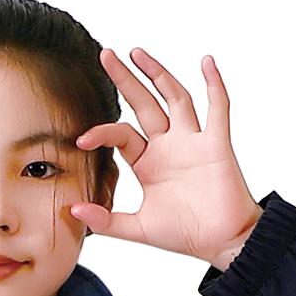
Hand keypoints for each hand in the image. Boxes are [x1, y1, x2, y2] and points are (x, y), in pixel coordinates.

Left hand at [70, 47, 263, 273]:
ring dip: (158, 73)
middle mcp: (169, 146)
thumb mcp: (139, 229)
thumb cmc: (185, 235)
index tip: (81, 139)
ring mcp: (193, 141)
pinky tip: (206, 61)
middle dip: (125, 79)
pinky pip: (218, 107)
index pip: (121, 134)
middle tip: (106, 54)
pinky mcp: (217, 143)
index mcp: (149, 163)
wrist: (222, 243)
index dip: (102, 132)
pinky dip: (214, 84)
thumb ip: (107, 221)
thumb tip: (73, 211)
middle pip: (144, 103)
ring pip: (175, 97)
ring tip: (137, 52)